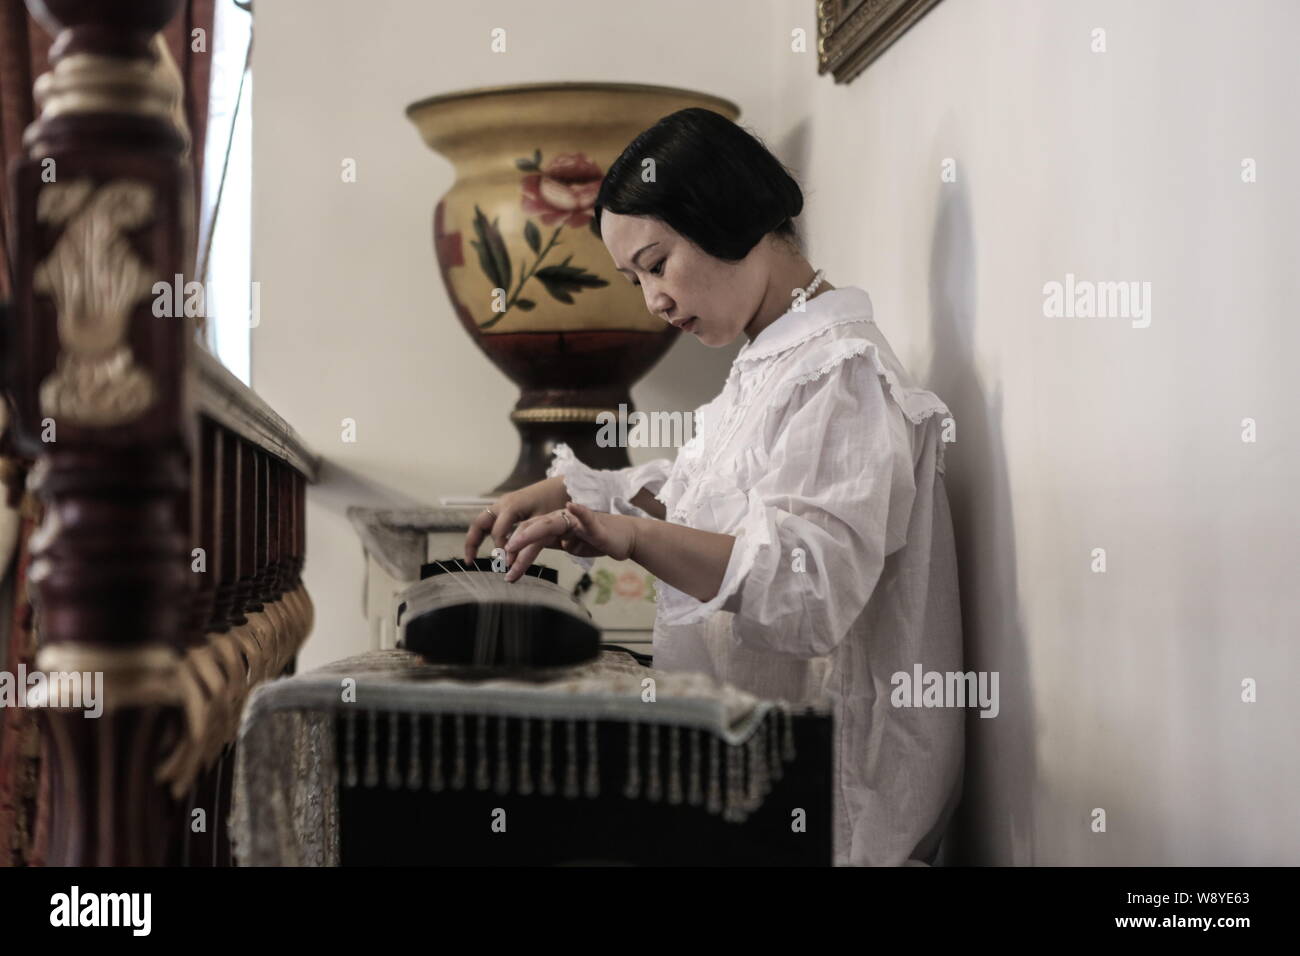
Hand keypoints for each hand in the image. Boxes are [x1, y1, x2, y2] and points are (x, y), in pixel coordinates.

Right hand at [463, 475, 568, 563]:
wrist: (563, 486)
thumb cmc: (555, 503)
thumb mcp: (543, 522)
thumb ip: (527, 540)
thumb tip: (512, 561)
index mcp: (511, 506)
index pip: (497, 532)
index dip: (500, 549)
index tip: (505, 564)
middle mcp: (502, 503)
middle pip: (479, 523)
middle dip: (472, 543)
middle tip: (469, 562)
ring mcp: (503, 504)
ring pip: (482, 521)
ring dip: (475, 538)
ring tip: (472, 558)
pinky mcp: (507, 506)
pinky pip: (490, 521)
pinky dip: (485, 534)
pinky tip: (488, 547)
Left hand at [500, 502, 638, 582]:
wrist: (623, 537)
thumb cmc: (596, 541)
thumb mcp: (567, 544)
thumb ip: (548, 543)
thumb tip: (524, 552)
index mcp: (553, 525)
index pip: (528, 535)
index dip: (514, 549)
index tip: (504, 567)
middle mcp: (561, 519)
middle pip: (533, 529)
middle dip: (517, 546)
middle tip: (504, 562)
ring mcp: (577, 520)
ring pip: (551, 524)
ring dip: (532, 532)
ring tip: (516, 542)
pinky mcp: (595, 524)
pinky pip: (587, 516)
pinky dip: (579, 511)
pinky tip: (572, 506)